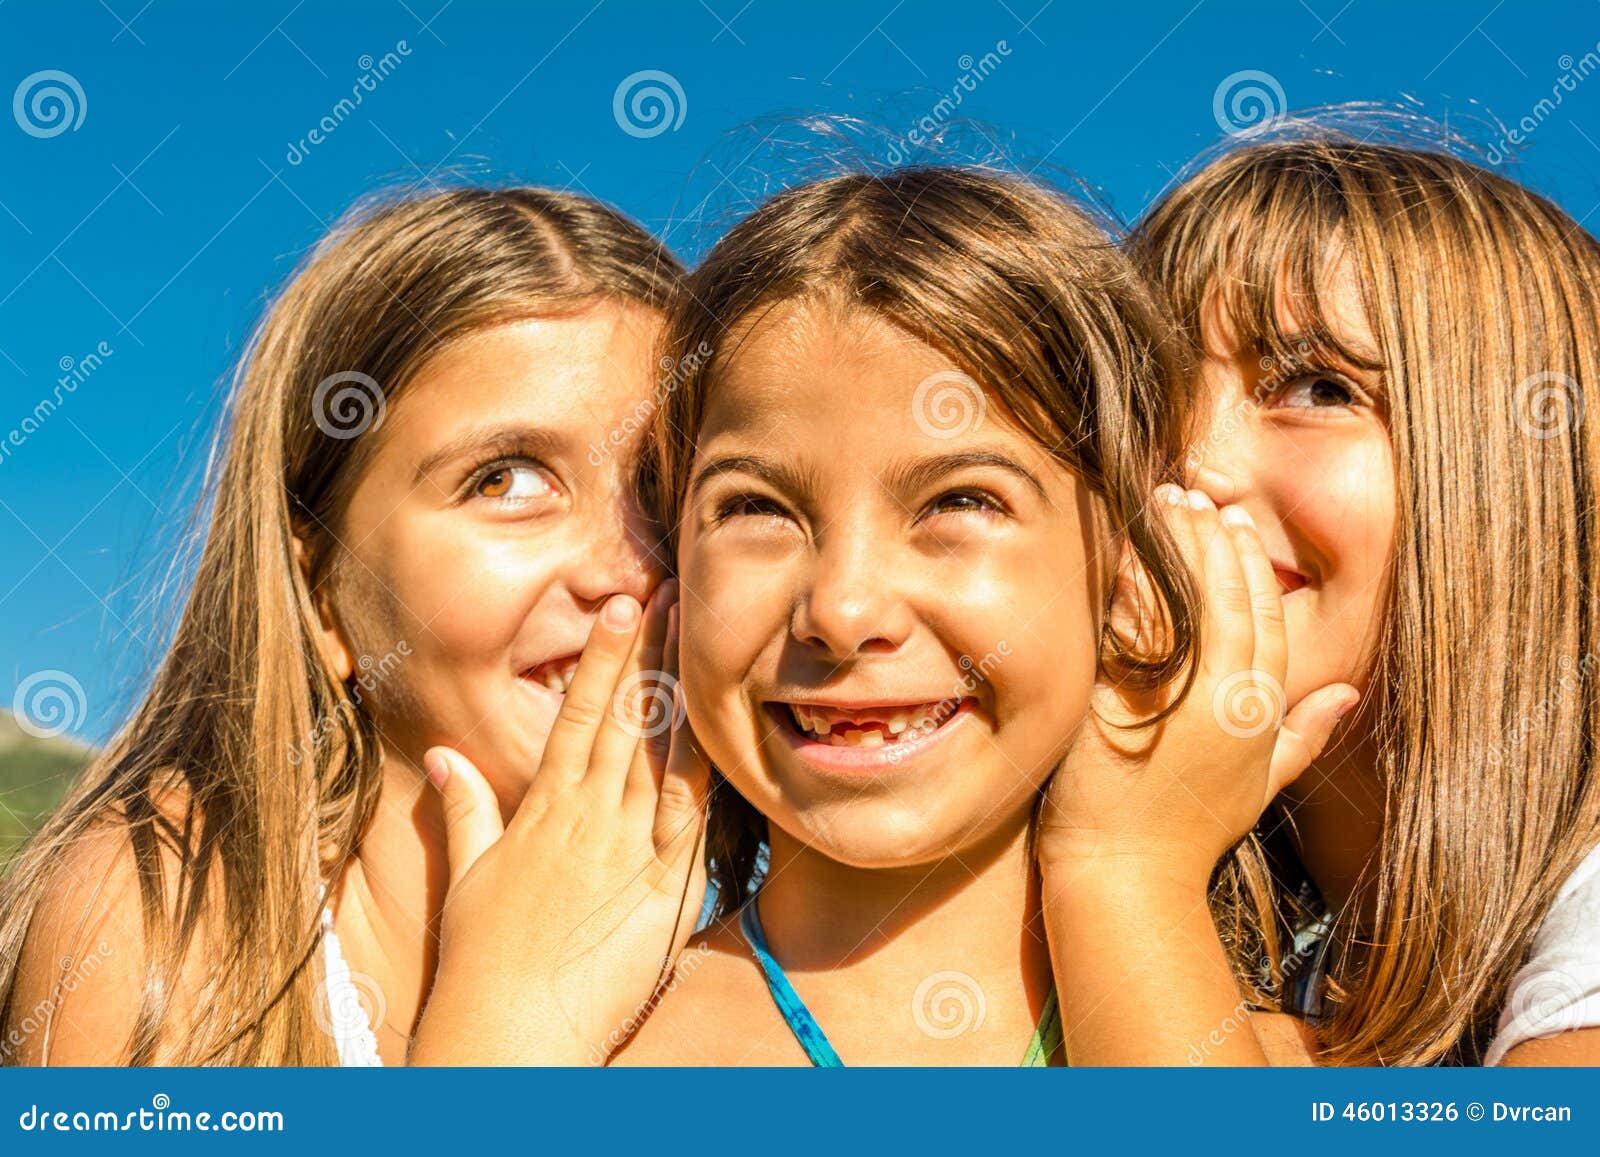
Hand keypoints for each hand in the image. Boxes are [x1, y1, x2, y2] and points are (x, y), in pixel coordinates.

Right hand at [408, 581, 709, 1064]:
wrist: (507, 1033)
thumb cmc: (482, 960)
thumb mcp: (467, 876)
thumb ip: (465, 808)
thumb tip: (446, 756)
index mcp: (543, 812)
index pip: (578, 715)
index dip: (604, 659)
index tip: (623, 609)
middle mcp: (587, 821)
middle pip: (627, 723)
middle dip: (653, 658)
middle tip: (678, 598)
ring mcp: (627, 854)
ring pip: (663, 761)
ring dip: (685, 700)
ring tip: (706, 645)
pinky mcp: (661, 895)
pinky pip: (693, 827)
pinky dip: (710, 780)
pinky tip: (728, 737)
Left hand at [1039, 485, 1358, 885]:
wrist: (1127, 876)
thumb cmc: (1188, 834)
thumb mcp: (1263, 785)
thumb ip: (1305, 734)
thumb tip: (1349, 694)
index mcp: (1260, 712)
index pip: (1267, 619)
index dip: (1251, 566)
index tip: (1233, 523)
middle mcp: (1226, 698)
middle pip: (1229, 597)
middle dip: (1212, 539)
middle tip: (1193, 496)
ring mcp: (1177, 699)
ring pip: (1186, 601)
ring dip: (1175, 545)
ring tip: (1161, 503)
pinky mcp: (1124, 702)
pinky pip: (1132, 626)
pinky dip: (1131, 582)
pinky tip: (1122, 547)